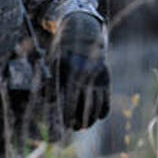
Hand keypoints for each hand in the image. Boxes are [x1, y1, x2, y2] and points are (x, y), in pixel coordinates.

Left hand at [50, 13, 110, 128]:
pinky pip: (106, 98)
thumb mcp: (53, 62)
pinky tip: (97, 117)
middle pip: (84, 106)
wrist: (84, 30)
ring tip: (84, 126)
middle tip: (74, 128)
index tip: (64, 125)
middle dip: (79, 121)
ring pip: (96, 105)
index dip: (67, 115)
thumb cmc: (63, 49)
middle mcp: (86, 75)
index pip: (70, 100)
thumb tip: (51, 104)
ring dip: (90, 118)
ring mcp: (98, 76)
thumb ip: (51, 83)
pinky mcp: (106, 76)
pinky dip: (103, 110)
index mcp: (70, 71)